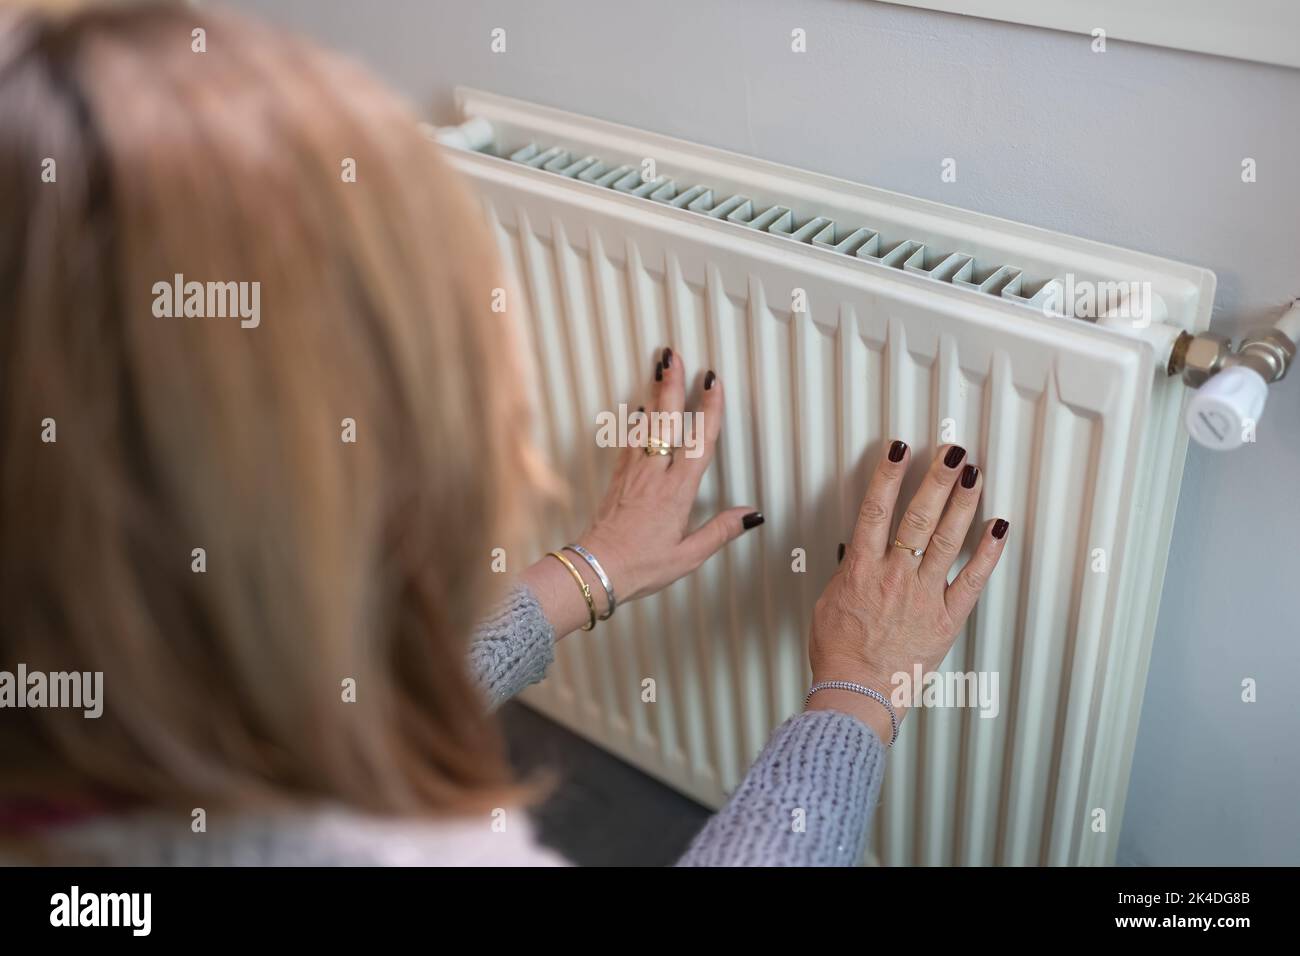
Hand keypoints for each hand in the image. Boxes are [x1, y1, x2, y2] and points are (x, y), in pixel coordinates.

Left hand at [522, 347, 760, 636]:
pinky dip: (636, 421)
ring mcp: (633, 473)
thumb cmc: (642, 566)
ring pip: (646, 424)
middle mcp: (655, 475)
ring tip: (658, 365)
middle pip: (667, 420)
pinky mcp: (617, 478)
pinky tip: (638, 409)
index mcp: (678, 492)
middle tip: (674, 353)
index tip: (713, 382)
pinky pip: (629, 441)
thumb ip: (721, 531)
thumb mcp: (689, 556)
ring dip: (654, 393)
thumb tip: (751, 514)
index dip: (709, 409)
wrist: (596, 570)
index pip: (699, 442)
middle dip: (672, 384)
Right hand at [805, 441, 1008, 743]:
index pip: (875, 510)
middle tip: (951, 451)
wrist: (857, 693)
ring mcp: (923, 595)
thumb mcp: (830, 604)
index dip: (888, 475)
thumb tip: (857, 555)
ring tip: (974, 474)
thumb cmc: (839, 654)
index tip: (899, 448)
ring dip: (963, 503)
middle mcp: (895, 576)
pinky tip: (999, 529)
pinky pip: (972, 581)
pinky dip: (988, 553)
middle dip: (936, 478)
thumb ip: (848, 574)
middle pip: (919, 517)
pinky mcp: (946, 619)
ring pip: (947, 540)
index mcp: (862, 570)